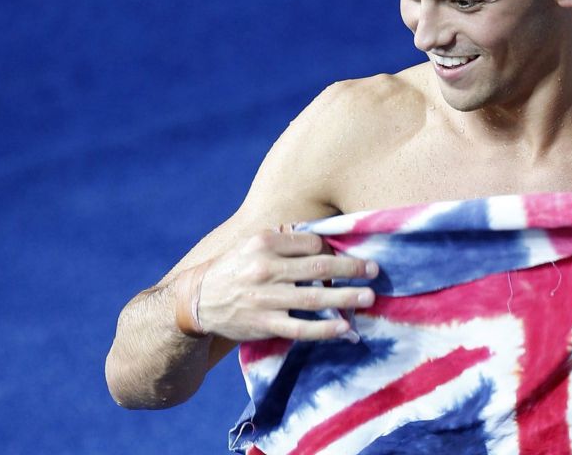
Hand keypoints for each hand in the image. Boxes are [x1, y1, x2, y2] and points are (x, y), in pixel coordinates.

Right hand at [196, 230, 378, 340]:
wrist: (197, 301)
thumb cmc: (235, 269)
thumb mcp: (252, 245)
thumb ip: (285, 244)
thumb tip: (328, 244)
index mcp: (263, 243)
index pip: (311, 243)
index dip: (333, 249)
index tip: (350, 255)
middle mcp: (264, 268)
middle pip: (318, 267)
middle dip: (351, 269)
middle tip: (374, 270)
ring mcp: (264, 298)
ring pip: (314, 297)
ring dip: (346, 297)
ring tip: (368, 297)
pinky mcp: (264, 324)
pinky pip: (301, 327)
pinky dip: (325, 328)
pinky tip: (344, 327)